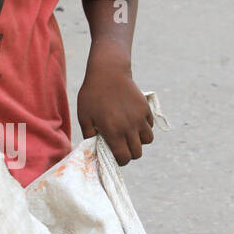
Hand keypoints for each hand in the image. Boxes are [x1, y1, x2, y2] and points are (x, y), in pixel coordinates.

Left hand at [77, 46, 153, 166]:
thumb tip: (95, 148)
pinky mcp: (145, 109)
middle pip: (137, 153)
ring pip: (147, 140)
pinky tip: (134, 122)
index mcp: (113, 132)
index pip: (124, 158)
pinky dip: (144, 128)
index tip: (115, 156)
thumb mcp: (84, 117)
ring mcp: (139, 118)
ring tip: (130, 135)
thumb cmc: (92, 95)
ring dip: (139, 141)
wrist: (108, 72)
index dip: (120, 161)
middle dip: (130, 153)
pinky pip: (150, 126)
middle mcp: (129, 128)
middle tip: (122, 147)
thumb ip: (89, 135)